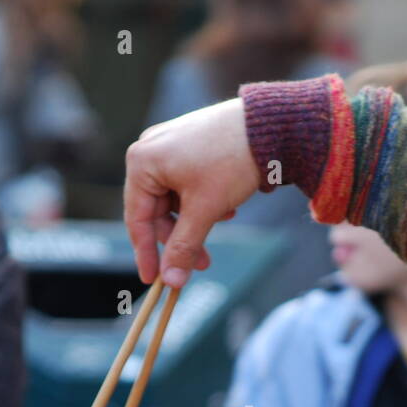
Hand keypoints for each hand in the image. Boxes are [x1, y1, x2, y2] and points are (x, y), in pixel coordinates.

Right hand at [123, 98, 260, 287]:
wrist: (269, 124)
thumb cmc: (231, 161)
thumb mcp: (205, 210)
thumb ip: (184, 247)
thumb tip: (172, 283)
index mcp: (142, 162)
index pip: (137, 219)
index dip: (146, 253)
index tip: (154, 281)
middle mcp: (149, 150)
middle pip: (157, 210)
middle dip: (182, 238)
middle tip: (205, 263)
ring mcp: (169, 145)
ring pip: (175, 199)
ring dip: (196, 220)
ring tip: (224, 220)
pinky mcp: (189, 144)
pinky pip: (187, 183)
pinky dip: (203, 201)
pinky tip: (227, 206)